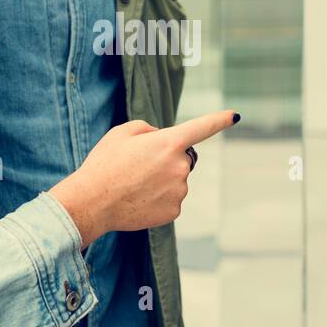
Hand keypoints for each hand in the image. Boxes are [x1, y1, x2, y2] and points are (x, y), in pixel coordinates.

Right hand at [50, 110, 240, 246]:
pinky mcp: (174, 211)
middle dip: (165, 160)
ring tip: (133, 185)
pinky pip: (170, 200)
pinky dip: (157, 199)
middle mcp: (180, 166)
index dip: (219, 120)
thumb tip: (162, 139)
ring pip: (175, 181)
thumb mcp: (121, 133)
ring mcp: (179, 190)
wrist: (92, 202)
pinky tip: (138, 200)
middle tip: (137, 167)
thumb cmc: (104, 164)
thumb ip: (148, 130)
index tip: (234, 115)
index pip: (200, 128)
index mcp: (168, 142)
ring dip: (160, 181)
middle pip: (180, 158)